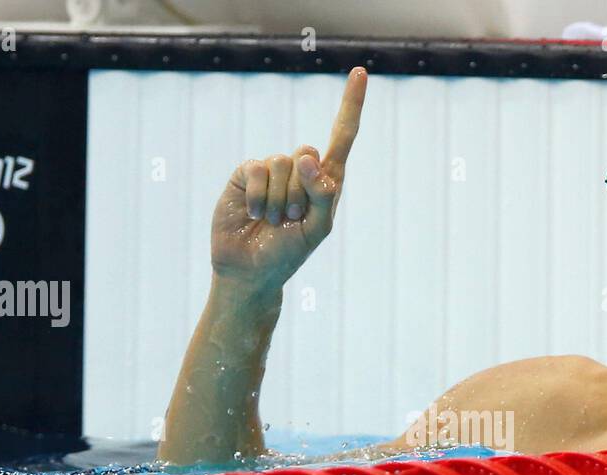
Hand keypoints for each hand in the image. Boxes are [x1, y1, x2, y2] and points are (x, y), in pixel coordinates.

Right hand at [209, 67, 366, 292]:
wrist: (250, 270)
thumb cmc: (288, 253)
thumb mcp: (317, 229)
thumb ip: (322, 195)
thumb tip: (308, 157)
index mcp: (326, 181)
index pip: (342, 136)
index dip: (350, 105)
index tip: (359, 72)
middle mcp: (300, 170)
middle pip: (309, 155)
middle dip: (301, 193)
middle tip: (291, 220)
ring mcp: (272, 170)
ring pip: (283, 163)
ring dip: (280, 200)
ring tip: (273, 220)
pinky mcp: (247, 173)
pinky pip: (258, 169)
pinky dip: (260, 197)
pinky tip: (255, 214)